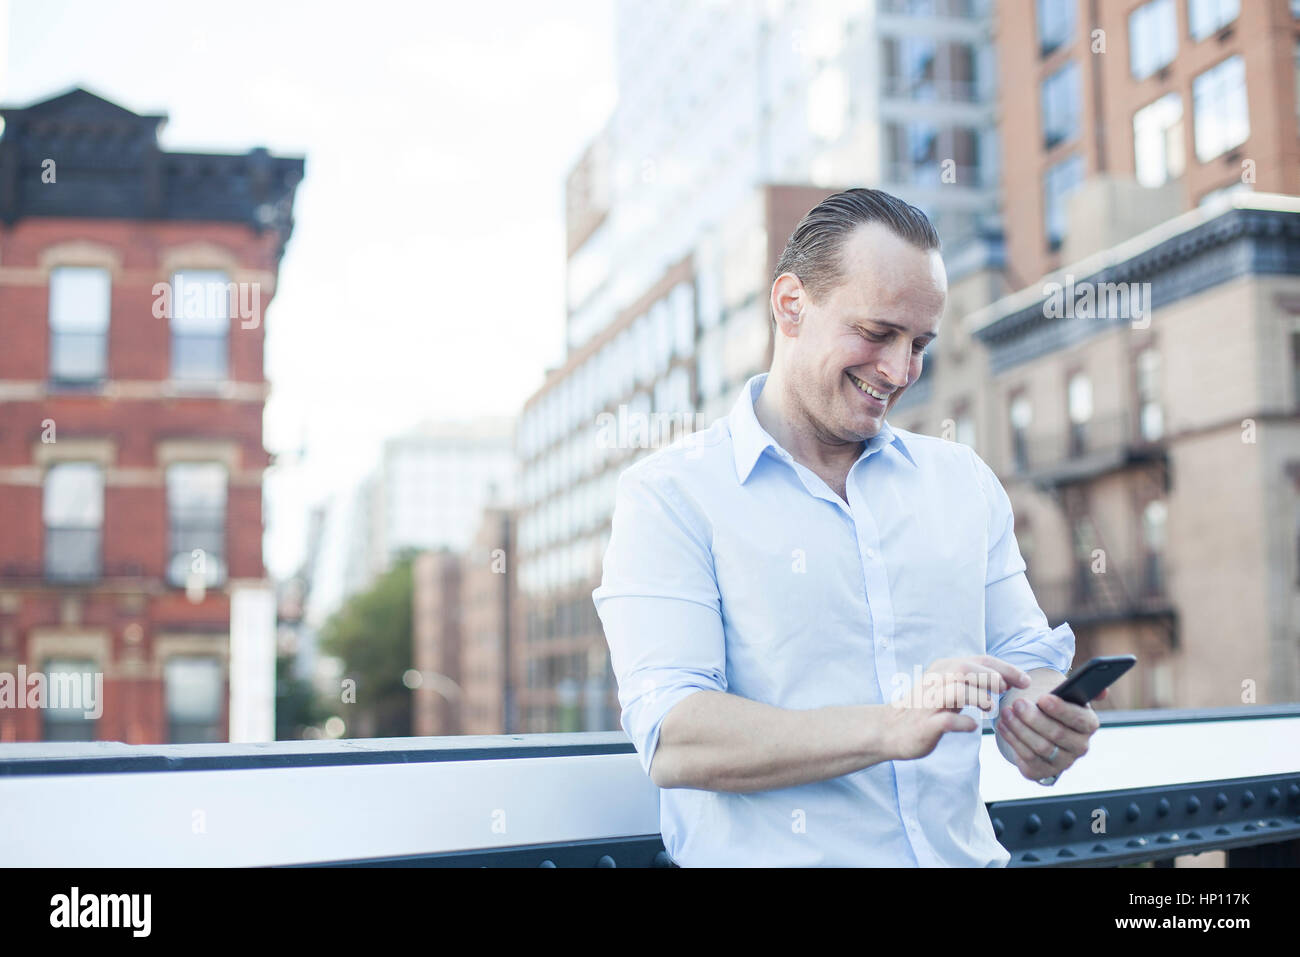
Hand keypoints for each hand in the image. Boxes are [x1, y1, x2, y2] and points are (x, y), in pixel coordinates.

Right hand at [882, 655, 1030, 760]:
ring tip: (992, 708)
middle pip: (967, 669)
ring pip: (957, 690)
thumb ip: (971, 681)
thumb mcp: (948, 687)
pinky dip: (964, 723)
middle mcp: (935, 682)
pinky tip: (973, 727)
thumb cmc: (925, 709)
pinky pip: (947, 721)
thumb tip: (1005, 679)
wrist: (891, 729)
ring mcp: (929, 703)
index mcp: (943, 669)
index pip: (979, 661)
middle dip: (993, 678)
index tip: (1024, 680)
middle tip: (1007, 691)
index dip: (1005, 668)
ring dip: (980, 697)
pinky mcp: (925, 725)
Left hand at [996, 686, 1104, 782]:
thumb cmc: (1053, 708)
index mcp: (1088, 724)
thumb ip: (1082, 689)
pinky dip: (1013, 741)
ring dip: (1020, 729)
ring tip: (1006, 713)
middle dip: (1034, 718)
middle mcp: (1079, 746)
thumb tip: (1103, 691)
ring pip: (1040, 747)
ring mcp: (1062, 762)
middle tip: (1017, 704)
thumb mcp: (1066, 695)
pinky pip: (1027, 759)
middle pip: (1057, 734)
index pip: (1079, 719)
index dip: (1061, 709)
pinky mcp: (1043, 772)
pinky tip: (1003, 726)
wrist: (1041, 730)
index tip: (1043, 698)